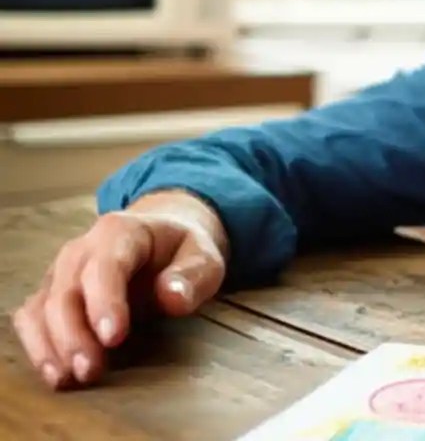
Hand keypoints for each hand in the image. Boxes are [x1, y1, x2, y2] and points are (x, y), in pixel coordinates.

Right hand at [10, 191, 228, 389]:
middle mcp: (81, 250)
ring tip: (69, 378)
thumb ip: (192, 276)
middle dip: (74, 334)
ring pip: (42, 308)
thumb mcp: (205, 257)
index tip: (114, 338)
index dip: (105, 302)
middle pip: (66, 292)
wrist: (162, 236)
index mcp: (120, 232)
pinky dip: (38, 345)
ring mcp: (63, 273)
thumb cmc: (183, 249)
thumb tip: (172, 297)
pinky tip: (56, 373)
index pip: (105, 266)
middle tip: (91, 371)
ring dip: (51, 345)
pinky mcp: (53, 295)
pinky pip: (32, 319)